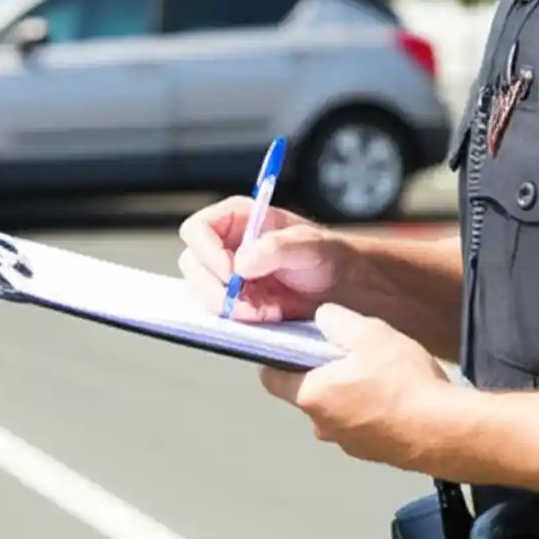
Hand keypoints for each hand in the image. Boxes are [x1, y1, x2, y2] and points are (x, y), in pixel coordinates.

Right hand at [177, 196, 340, 321]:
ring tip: (263, 311)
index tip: (230, 272)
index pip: (197, 229)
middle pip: (192, 265)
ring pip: (201, 292)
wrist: (345, 289)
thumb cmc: (331, 257)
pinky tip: (266, 316)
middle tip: (245, 303)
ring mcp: (227, 275)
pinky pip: (219, 312)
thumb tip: (241, 262)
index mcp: (237, 219)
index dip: (206, 251)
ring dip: (228, 307)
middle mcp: (225, 245)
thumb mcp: (311, 246)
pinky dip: (239, 319)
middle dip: (215, 288)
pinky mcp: (234, 301)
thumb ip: (277, 248)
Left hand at [261, 304, 452, 467]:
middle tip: (349, 354)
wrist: (445, 432)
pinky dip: (370, 413)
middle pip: (307, 394)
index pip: (270, 379)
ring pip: (336, 412)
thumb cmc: (401, 380)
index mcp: (310, 395)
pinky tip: (396, 397)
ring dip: (348, 395)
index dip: (279, 358)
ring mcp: (348, 444)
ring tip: (379, 375)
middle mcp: (321, 425)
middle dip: (321, 374)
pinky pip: (362, 427)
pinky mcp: (374, 454)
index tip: (297, 343)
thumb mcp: (368, 333)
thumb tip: (323, 317)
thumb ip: (337, 320)